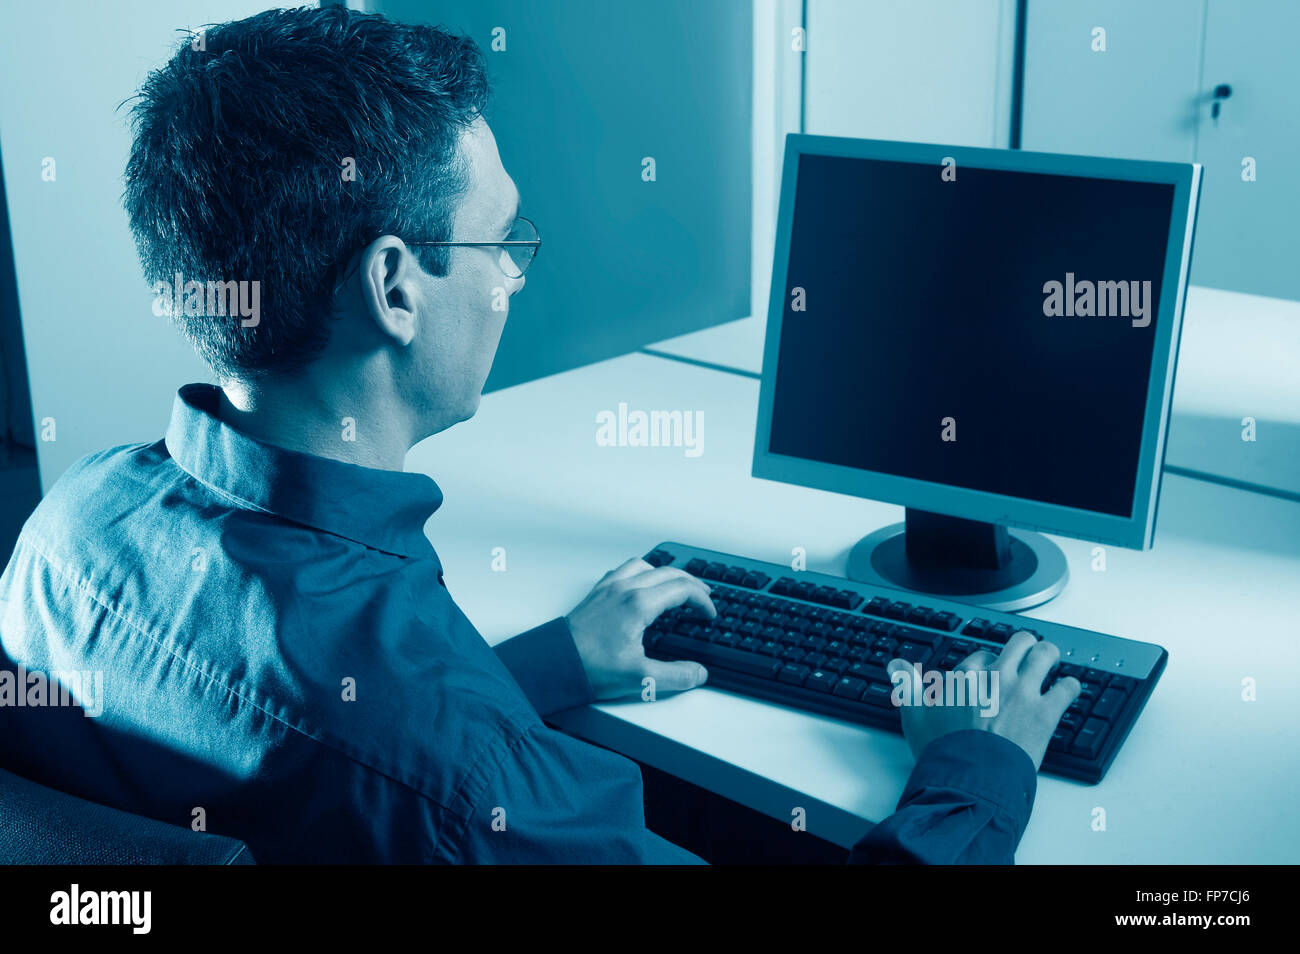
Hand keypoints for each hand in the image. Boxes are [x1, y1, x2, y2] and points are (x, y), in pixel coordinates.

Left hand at [566, 558, 715, 700]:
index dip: (702, 600)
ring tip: (675, 585)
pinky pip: (623, 570)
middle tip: (703, 597)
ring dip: (665, 573)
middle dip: (691, 583)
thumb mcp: (640, 678)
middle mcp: (624, 589)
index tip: (709, 613)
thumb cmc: (589, 667)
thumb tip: (698, 673)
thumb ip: (675, 676)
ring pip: (645, 566)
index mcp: (638, 604)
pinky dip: (640, 572)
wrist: (553, 663)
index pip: (682, 589)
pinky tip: (640, 584)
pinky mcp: (596, 594)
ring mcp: (608, 588)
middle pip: (668, 573)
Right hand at [886, 631, 1080, 769]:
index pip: (982, 655)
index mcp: (968, 675)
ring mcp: (1024, 692)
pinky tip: (1069, 688)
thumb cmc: (943, 748)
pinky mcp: (1046, 712)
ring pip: (1046, 656)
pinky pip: (1067, 689)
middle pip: (1019, 643)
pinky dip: (1070, 687)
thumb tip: (896, 667)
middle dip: (1025, 645)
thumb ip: (907, 686)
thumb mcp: (914, 715)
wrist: (971, 776)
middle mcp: (998, 676)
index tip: (988, 670)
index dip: (987, 662)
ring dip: (1050, 655)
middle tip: (1028, 652)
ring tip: (1052, 658)